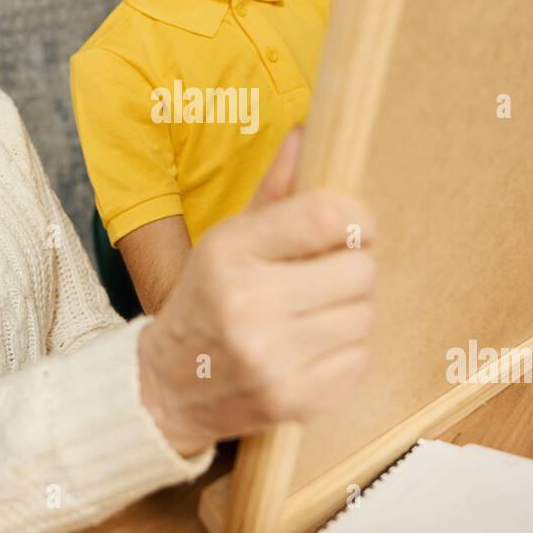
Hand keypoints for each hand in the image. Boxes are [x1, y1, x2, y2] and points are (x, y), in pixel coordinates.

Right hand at [137, 127, 375, 456]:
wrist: (167, 387)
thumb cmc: (206, 302)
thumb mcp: (227, 242)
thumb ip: (273, 191)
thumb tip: (308, 131)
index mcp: (230, 252)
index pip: (327, 216)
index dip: (356, 217)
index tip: (352, 226)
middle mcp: (248, 304)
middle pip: (360, 270)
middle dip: (351, 269)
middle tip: (325, 277)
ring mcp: (271, 358)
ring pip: (365, 316)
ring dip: (349, 313)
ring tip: (313, 315)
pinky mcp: (293, 400)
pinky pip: (360, 360)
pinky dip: (345, 354)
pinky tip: (310, 349)